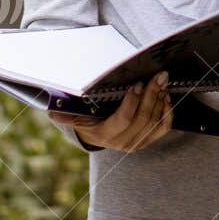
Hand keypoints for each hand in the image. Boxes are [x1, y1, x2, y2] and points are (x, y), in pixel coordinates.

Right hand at [50, 73, 172, 150]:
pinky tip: (166, 96)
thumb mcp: (75, 117)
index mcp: (104, 135)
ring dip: (160, 99)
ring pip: (154, 121)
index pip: (122, 120)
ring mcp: (137, 144)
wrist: (98, 136)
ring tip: (162, 80)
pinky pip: (163, 127)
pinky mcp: (148, 141)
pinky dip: (167, 111)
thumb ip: (66, 114)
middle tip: (158, 75)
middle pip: (142, 118)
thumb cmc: (88, 121)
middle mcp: (122, 143)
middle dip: (152, 94)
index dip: (132, 103)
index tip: (137, 84)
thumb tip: (51, 111)